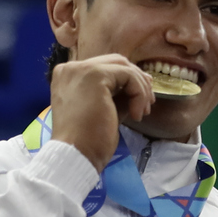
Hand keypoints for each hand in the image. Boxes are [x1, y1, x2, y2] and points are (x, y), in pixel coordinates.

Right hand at [48, 53, 154, 171]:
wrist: (75, 154)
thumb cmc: (89, 139)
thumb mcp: (106, 109)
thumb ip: (120, 93)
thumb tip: (144, 81)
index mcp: (70, 76)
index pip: (106, 67)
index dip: (129, 80)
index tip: (141, 100)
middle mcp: (72, 68)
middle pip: (116, 62)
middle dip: (138, 81)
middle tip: (147, 104)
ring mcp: (81, 69)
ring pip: (124, 67)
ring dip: (141, 89)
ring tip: (142, 112)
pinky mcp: (94, 75)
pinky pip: (129, 75)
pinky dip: (139, 94)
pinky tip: (136, 114)